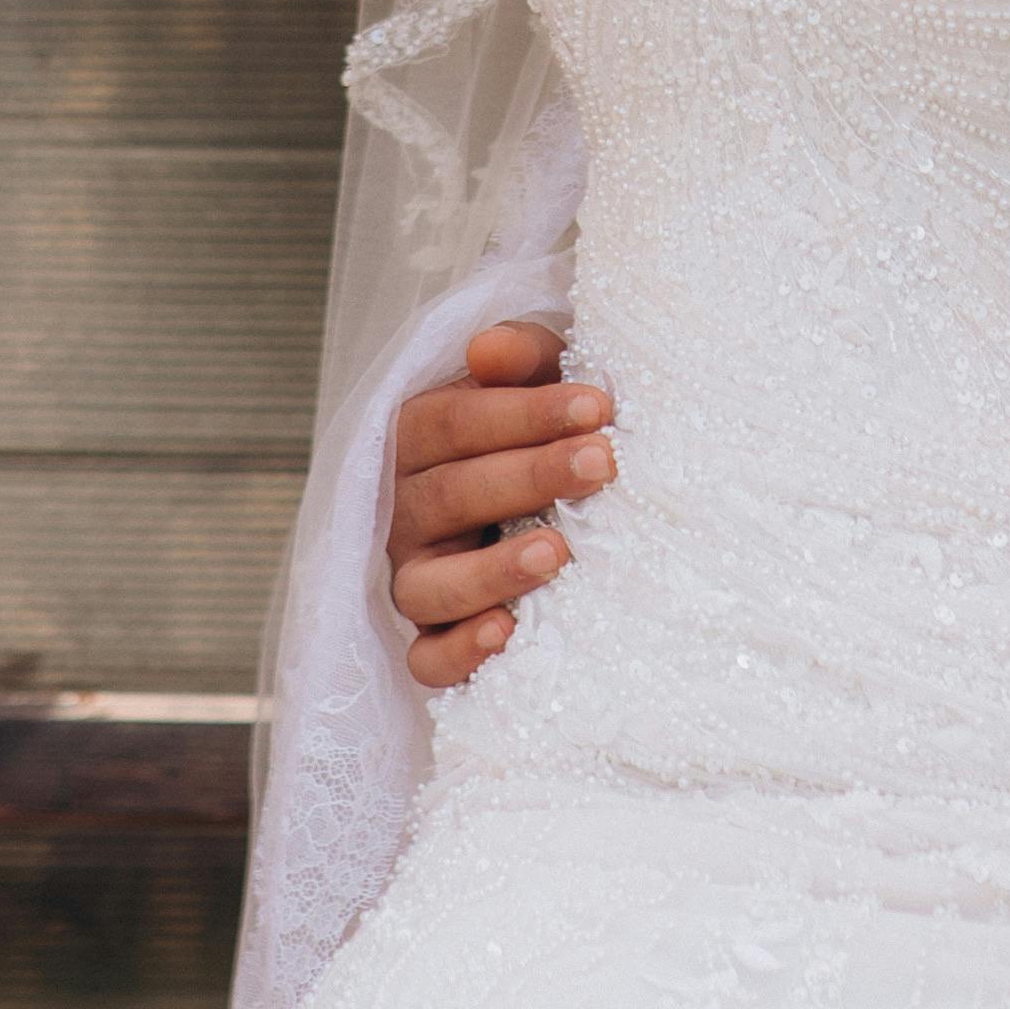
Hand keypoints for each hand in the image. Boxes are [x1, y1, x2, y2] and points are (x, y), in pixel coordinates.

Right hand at [386, 320, 615, 690]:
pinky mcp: (431, 638)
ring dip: (493, 570)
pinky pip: (428, 659)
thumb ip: (520, 358)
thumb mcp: (540, 380)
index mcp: (419, 438)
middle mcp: (406, 510)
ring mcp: (415, 577)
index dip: (526, 414)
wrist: (563, 496)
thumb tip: (489, 349)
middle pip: (452, 494)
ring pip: (429, 584)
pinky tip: (506, 633)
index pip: (456, 422)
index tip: (599, 406)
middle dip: (531, 477)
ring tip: (558, 551)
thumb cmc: (549, 429)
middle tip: (603, 463)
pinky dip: (459, 652)